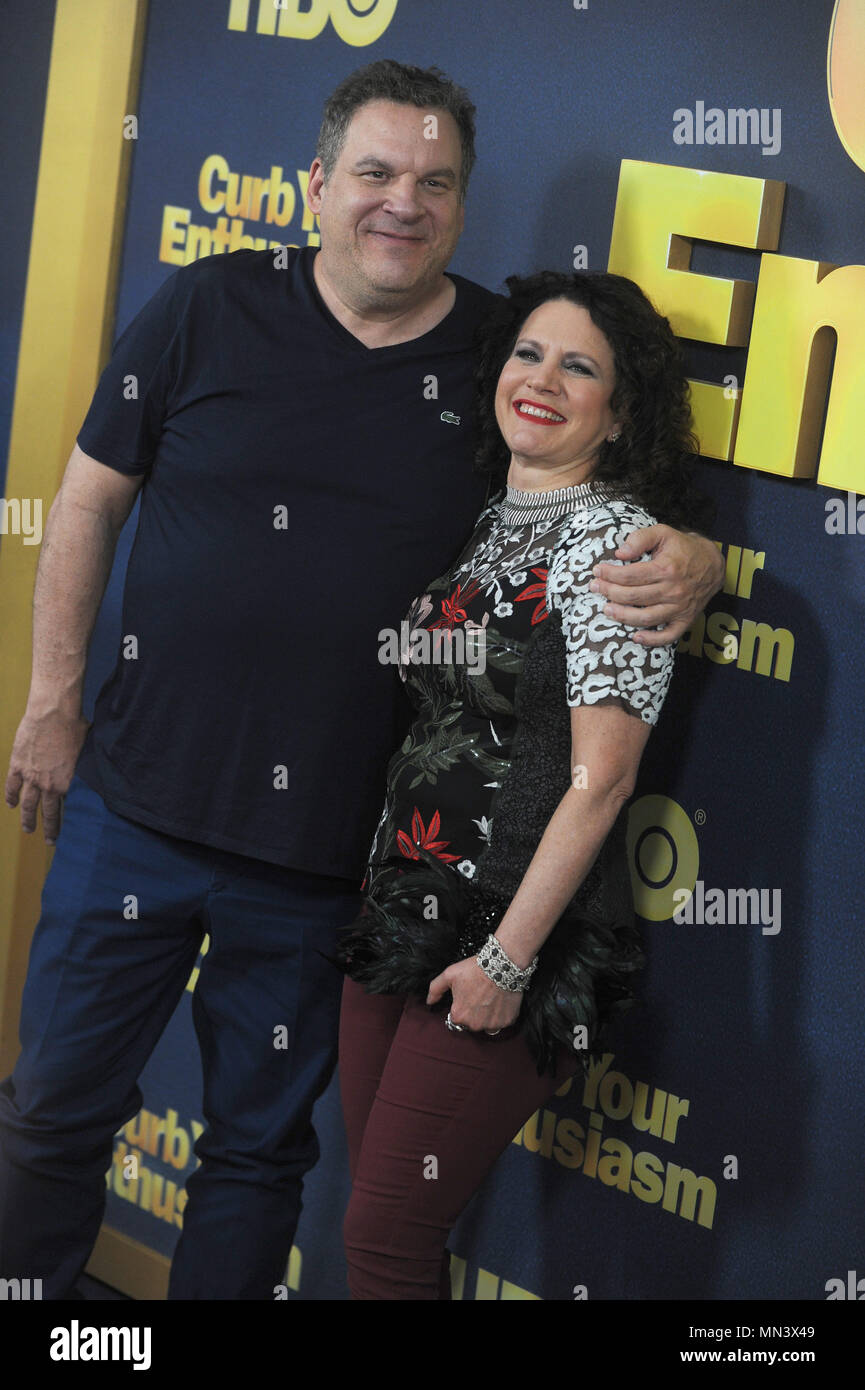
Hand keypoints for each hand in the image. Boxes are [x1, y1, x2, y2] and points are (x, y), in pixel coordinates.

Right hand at [5, 705, 89, 843]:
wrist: (53, 713)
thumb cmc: (75, 727)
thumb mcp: (87, 751)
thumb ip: (84, 766)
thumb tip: (92, 769)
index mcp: (68, 783)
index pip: (68, 807)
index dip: (69, 820)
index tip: (71, 830)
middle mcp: (48, 785)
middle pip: (47, 812)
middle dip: (49, 828)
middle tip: (50, 841)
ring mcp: (30, 776)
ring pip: (28, 804)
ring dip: (28, 818)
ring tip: (28, 830)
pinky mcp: (17, 765)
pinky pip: (11, 785)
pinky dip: (10, 796)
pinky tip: (11, 805)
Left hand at [426, 956, 522, 1032]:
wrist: (501, 965)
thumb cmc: (475, 969)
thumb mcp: (449, 975)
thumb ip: (435, 989)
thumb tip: (429, 1002)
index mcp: (459, 1015)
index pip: (456, 1017)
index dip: (461, 1005)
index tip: (467, 995)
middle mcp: (475, 1024)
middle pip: (472, 1022)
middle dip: (474, 1012)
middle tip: (479, 995)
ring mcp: (492, 1024)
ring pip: (487, 1024)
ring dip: (487, 1015)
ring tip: (491, 998)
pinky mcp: (507, 1021)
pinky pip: (502, 1022)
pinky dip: (501, 1014)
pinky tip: (500, 1000)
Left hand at [591, 524, 723, 645]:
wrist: (713, 564)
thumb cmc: (683, 548)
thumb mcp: (663, 533)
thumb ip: (640, 538)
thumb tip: (620, 553)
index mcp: (666, 568)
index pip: (630, 575)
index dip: (609, 574)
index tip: (597, 571)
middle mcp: (673, 590)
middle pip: (633, 596)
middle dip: (609, 592)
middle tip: (595, 587)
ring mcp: (680, 608)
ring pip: (646, 618)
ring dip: (623, 616)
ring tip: (607, 609)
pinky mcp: (685, 620)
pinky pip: (668, 636)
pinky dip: (652, 640)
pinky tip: (636, 637)